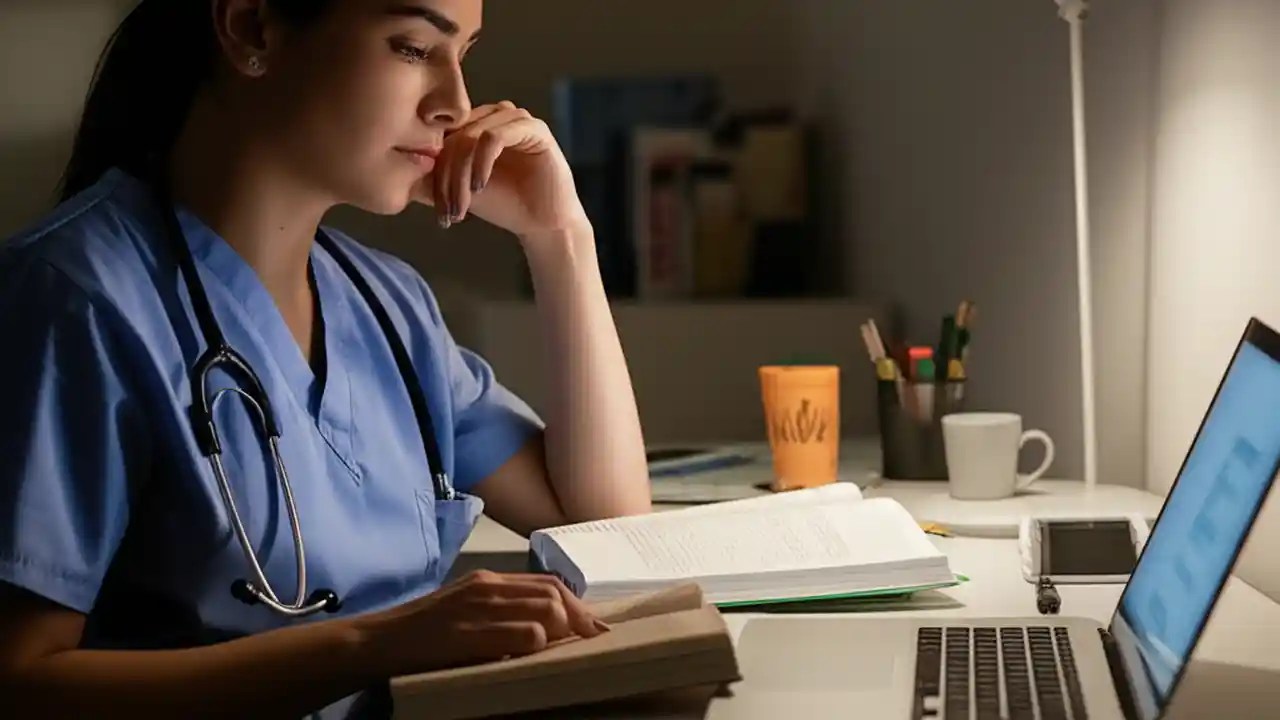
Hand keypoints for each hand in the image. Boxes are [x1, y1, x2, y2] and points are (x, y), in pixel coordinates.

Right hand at [357, 570, 607, 675]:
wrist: (379, 641)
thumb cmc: (422, 632)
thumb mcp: (465, 609)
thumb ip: (500, 609)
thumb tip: (546, 624)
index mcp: (488, 579)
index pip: (548, 582)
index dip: (578, 604)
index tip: (594, 626)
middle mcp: (488, 586)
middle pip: (554, 594)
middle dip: (579, 619)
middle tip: (587, 642)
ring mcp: (479, 608)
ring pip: (547, 612)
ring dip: (559, 634)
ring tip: (556, 651)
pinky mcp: (471, 633)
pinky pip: (526, 635)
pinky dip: (537, 647)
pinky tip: (530, 658)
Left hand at [415, 102, 589, 239]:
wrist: (542, 223)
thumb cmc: (504, 205)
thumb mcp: (458, 191)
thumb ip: (429, 179)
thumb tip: (390, 174)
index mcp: (475, 124)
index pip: (441, 137)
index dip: (433, 172)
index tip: (437, 209)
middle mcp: (494, 115)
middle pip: (453, 137)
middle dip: (446, 178)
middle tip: (448, 212)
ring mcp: (515, 118)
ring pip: (471, 136)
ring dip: (461, 175)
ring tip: (463, 206)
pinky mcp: (534, 129)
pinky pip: (496, 136)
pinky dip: (482, 163)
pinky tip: (480, 187)